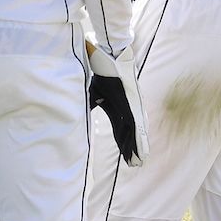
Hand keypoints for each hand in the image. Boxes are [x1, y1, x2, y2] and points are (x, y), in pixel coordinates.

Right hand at [88, 45, 147, 165]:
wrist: (109, 57)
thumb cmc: (101, 72)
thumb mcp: (93, 93)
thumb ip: (89, 105)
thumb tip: (78, 113)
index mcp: (117, 106)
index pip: (120, 128)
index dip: (123, 142)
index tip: (125, 155)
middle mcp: (127, 108)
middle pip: (129, 133)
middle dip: (130, 149)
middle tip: (133, 164)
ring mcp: (131, 107)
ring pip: (135, 132)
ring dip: (137, 148)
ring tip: (139, 162)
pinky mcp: (132, 104)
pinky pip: (136, 125)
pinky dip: (138, 139)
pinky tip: (143, 150)